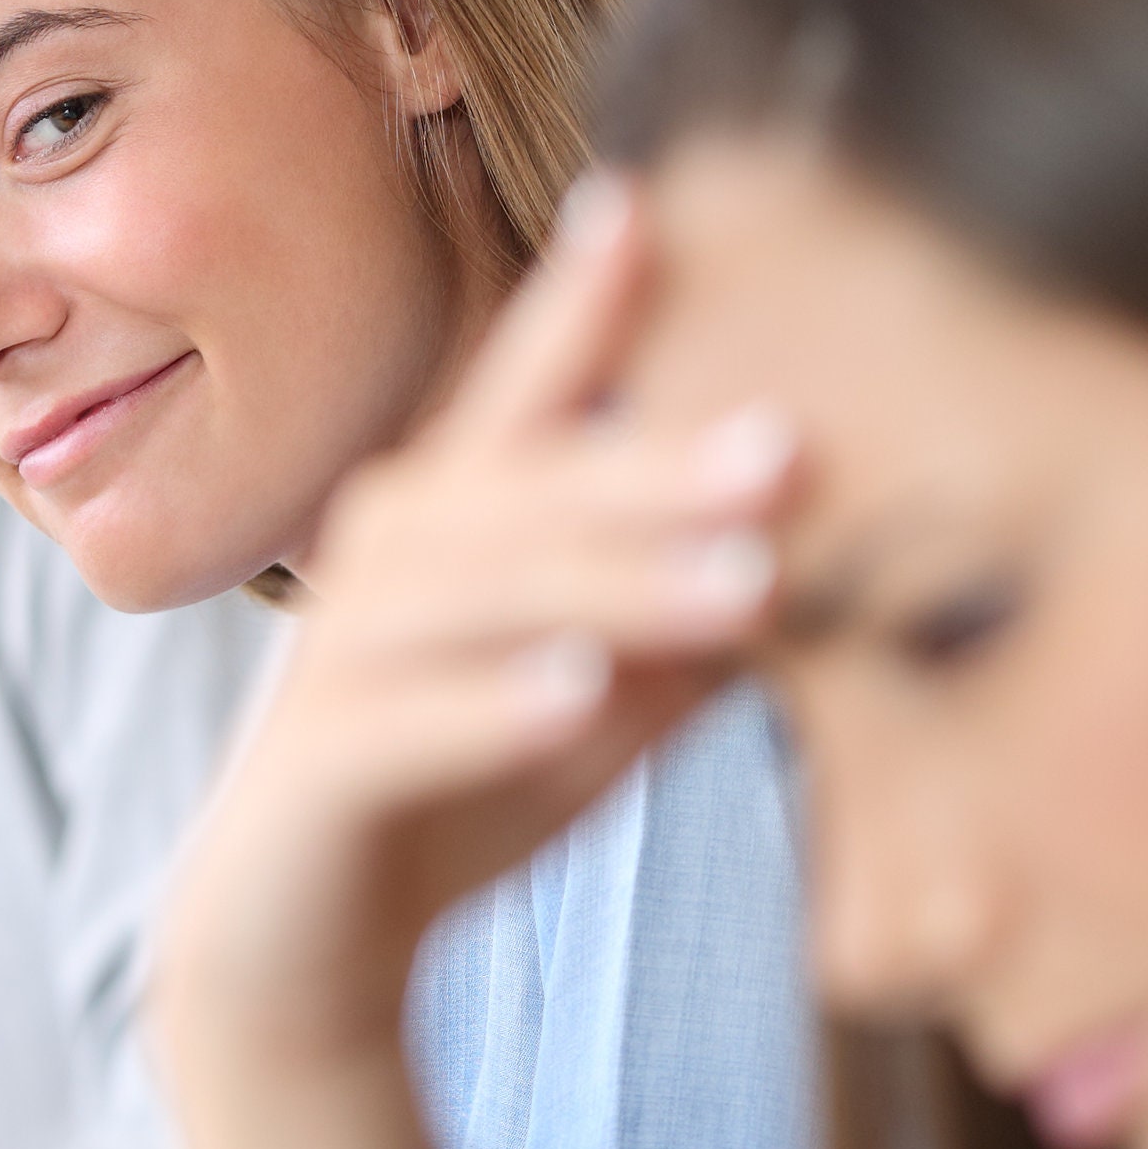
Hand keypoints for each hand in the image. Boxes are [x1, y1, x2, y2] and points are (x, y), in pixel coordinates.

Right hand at [158, 171, 795, 1148]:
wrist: (303, 947)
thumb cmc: (459, 791)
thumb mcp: (602, 690)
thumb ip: (690, 613)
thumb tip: (844, 542)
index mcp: (451, 523)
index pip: (521, 396)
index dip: (577, 302)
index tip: (652, 201)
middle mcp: (383, 563)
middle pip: (520, 491)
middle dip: (656, 466)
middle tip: (795, 446)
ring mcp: (338, 661)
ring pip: (474, 596)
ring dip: (609, 584)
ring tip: (744, 587)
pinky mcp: (312, 769)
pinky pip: (401, 723)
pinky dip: (493, 707)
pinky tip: (582, 696)